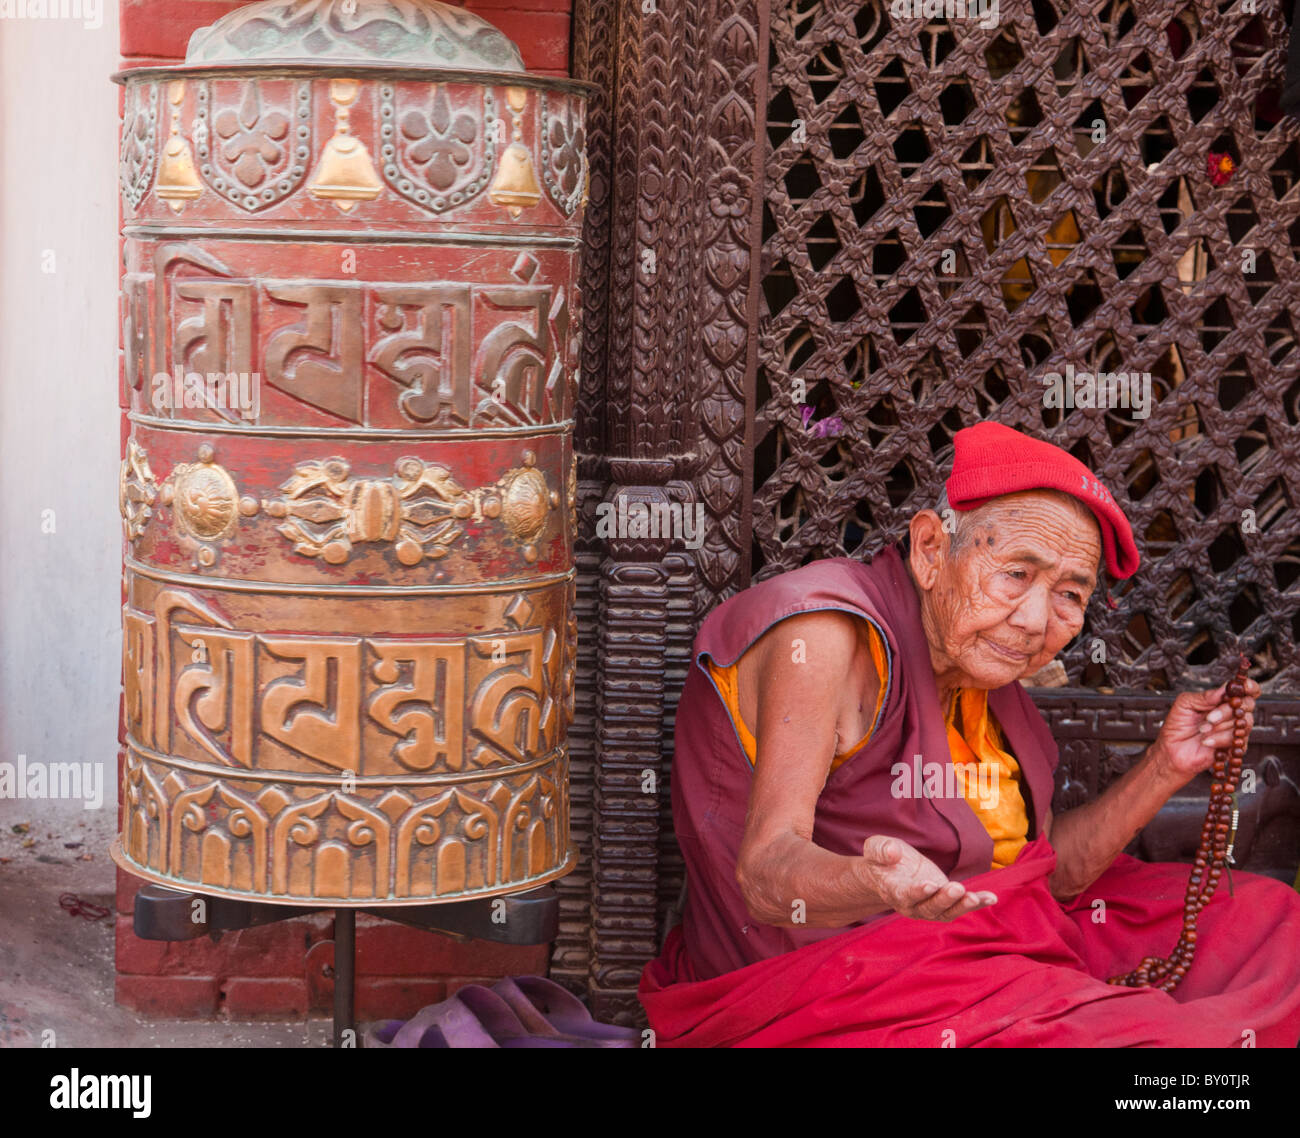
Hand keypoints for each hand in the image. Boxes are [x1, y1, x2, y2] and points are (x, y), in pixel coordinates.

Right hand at [858, 835, 996, 920]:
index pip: (906, 896)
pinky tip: (990, 898)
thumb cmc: (882, 858)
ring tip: (975, 897)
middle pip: (930, 907)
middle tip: (957, 888)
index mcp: (895, 891)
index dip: (917, 892)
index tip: (929, 885)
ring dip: (961, 905)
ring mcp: (931, 906)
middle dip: (944, 899)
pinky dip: (977, 903)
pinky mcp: (946, 901)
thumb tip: (892, 853)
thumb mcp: (876, 847)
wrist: (888, 872)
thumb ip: (881, 850)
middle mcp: (914, 905)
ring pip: (947, 911)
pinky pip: (961, 906)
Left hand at [1151, 676, 1259, 780]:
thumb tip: (1224, 688)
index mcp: (1222, 700)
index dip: (1249, 686)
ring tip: (1202, 729)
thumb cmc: (1178, 725)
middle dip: (1227, 710)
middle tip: (1209, 717)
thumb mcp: (1185, 703)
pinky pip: (1237, 740)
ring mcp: (1235, 730)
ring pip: (1244, 723)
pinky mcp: (1236, 747)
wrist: (1173, 749)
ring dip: (1220, 726)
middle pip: (1247, 705)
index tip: (1242, 687)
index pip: (1246, 690)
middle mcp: (1232, 714)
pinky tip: (1206, 740)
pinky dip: (1219, 739)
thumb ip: (1205, 696)